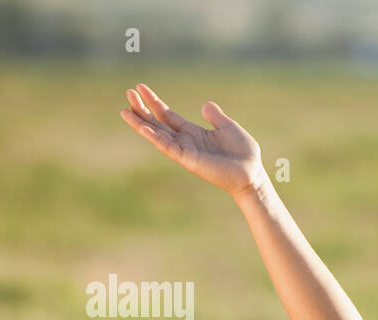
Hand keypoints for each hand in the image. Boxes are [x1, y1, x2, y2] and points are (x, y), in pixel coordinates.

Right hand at [119, 83, 266, 197]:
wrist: (252, 173)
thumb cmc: (243, 153)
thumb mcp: (228, 127)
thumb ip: (215, 116)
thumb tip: (206, 104)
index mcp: (193, 132)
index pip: (168, 115)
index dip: (154, 102)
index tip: (141, 87)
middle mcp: (185, 141)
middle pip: (158, 123)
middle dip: (142, 109)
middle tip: (128, 92)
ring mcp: (185, 151)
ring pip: (157, 135)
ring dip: (141, 123)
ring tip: (125, 110)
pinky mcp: (188, 159)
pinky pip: (168, 147)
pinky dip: (154, 137)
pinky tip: (143, 127)